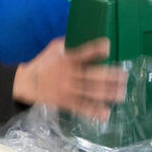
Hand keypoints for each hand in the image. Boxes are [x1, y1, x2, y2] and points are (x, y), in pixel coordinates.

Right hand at [12, 38, 127, 122]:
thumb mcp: (53, 49)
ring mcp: (68, 90)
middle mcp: (70, 74)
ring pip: (90, 92)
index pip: (83, 53)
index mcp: (67, 60)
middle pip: (92, 75)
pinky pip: (82, 107)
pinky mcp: (66, 102)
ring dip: (108, 93)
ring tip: (122, 94)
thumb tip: (80, 38)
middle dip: (110, 76)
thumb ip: (67, 44)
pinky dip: (94, 111)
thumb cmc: (42, 63)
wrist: (26, 83)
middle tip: (125, 76)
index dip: (95, 49)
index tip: (108, 46)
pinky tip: (106, 113)